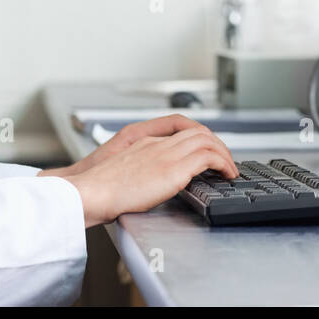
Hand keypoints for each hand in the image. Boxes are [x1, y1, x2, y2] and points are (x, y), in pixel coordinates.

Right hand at [40, 113, 231, 178]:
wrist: (89, 192)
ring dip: (224, 154)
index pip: (180, 127)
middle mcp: (156, 143)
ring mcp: (166, 154)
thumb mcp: (116, 172)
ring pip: (207, 140)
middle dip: (216, 144)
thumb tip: (141, 181)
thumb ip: (132, 169)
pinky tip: (226, 174)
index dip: (198, 135)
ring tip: (230, 169)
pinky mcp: (174, 169)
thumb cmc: (95, 189)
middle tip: (224, 160)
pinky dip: (222, 163)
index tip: (207, 148)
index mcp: (142, 141)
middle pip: (197, 131)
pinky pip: (208, 157)